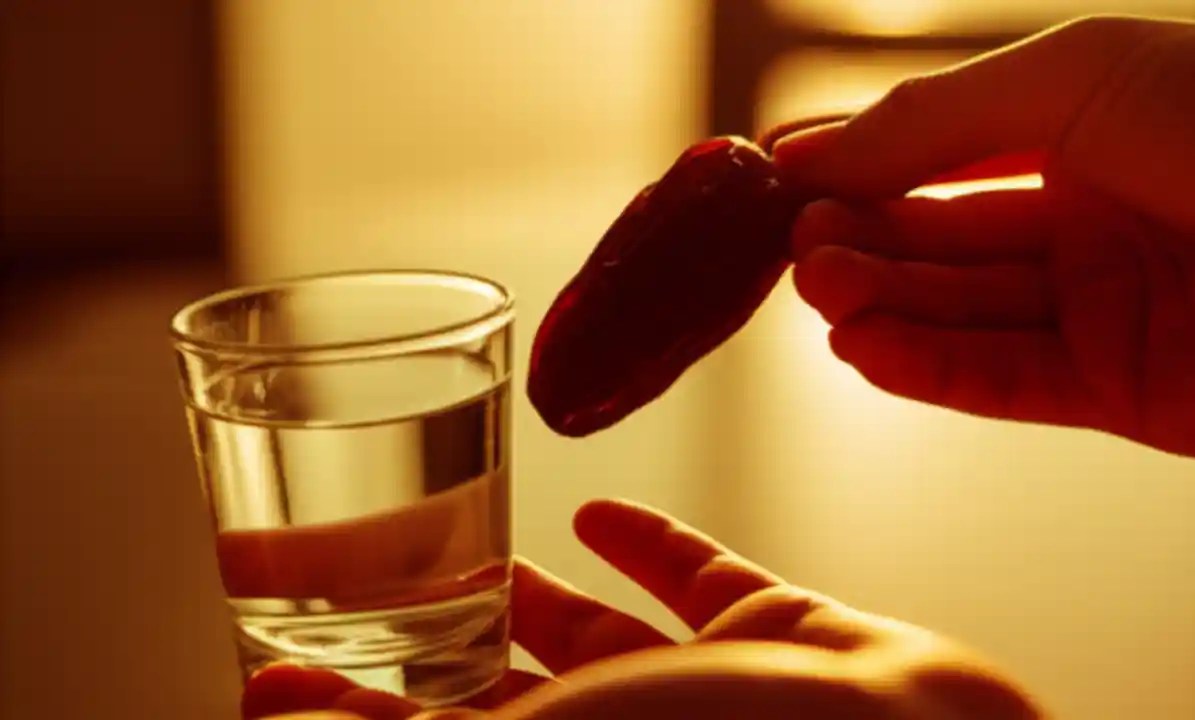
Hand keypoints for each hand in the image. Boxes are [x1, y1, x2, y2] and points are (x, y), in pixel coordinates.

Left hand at [243, 499, 1042, 718]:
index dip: (348, 712)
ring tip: (477, 557)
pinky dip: (649, 547)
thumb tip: (267, 712)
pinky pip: (702, 583)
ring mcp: (709, 696)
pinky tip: (602, 514)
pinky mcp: (779, 636)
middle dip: (438, 653)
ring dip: (534, 599)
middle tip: (377, 597)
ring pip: (599, 644)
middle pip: (504, 699)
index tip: (277, 673)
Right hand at [769, 16, 1194, 461]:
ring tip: (820, 293)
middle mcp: (1083, 219)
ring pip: (957, 313)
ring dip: (880, 305)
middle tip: (795, 246)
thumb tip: (814, 150)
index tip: (778, 176)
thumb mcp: (1075, 79)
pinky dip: (927, 368)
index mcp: (1081, 129)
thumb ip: (935, 121)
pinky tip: (864, 348)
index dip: (857, 164)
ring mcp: (1098, 308)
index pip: (938, 153)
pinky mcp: (1115, 389)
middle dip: (861, 240)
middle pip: (938, 239)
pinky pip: (998, 380)